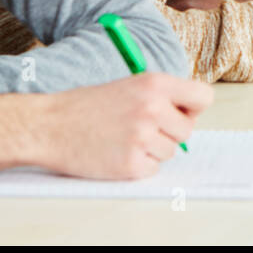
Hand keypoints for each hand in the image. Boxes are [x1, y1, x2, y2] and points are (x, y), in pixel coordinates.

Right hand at [0, 74, 213, 180]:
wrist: (49, 125)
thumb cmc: (87, 105)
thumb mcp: (129, 85)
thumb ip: (161, 96)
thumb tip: (189, 114)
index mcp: (154, 83)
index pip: (203, 96)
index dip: (193, 107)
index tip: (181, 112)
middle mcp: (152, 108)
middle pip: (187, 131)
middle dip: (169, 132)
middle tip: (141, 128)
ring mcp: (142, 138)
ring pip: (170, 152)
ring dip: (152, 149)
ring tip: (123, 138)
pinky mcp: (131, 164)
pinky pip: (152, 169)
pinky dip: (138, 165)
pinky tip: (116, 152)